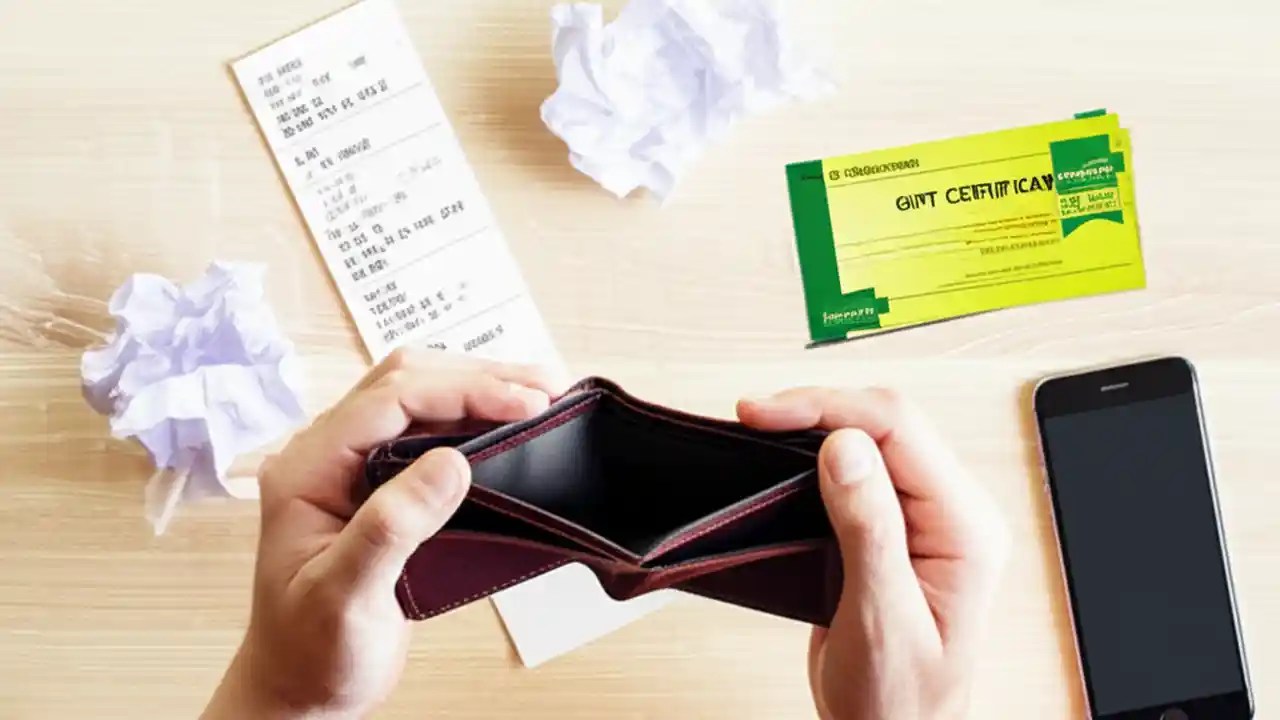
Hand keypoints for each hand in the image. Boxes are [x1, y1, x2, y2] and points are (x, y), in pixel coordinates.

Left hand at [202, 351, 567, 719]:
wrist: (301, 691)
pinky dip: (476, 418)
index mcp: (308, 468)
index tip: (524, 402)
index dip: (463, 390)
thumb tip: (450, 462)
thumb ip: (391, 527)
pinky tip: (511, 423)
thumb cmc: (310, 653)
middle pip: (408, 381)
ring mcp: (355, 466)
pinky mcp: (384, 484)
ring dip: (481, 388)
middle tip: (547, 388)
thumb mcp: (345, 597)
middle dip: (481, 376)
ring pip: (422, 398)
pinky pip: (431, 430)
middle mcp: (328, 454)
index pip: (391, 399)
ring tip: (542, 395)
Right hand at [738, 388, 1009, 719]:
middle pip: (886, 422)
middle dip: (818, 408)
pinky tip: (782, 454)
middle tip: (753, 415)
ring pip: (869, 437)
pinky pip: (857, 468)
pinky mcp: (890, 527)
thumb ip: (868, 528)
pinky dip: (812, 454)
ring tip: (761, 425)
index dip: (831, 407)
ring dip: (814, 424)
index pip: (900, 430)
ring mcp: (922, 518)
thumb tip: (843, 446)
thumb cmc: (897, 701)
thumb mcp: (880, 618)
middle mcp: (950, 513)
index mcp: (965, 528)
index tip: (769, 414)